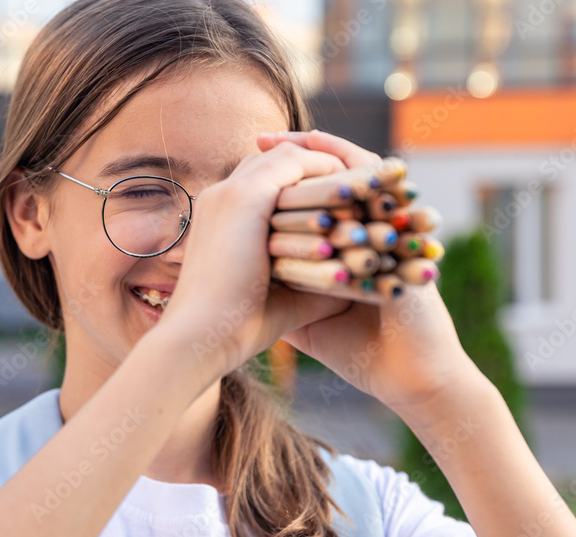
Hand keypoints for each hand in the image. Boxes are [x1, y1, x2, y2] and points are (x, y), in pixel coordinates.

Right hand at [157, 140, 354, 378]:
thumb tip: (354, 279)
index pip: (267, 182)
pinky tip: (361, 186)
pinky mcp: (243, 196)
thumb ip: (312, 281)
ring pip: (291, 159)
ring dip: (333, 166)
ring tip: (374, 181)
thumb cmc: (236, 329)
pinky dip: (330, 170)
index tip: (345, 198)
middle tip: (368, 181)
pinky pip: (295, 165)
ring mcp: (229, 192)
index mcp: (221, 220)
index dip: (307, 184)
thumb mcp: (282, 296)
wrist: (201, 338)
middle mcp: (221, 198)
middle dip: (323, 167)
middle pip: (279, 162)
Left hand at [257, 130, 482, 411]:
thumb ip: (281, 289)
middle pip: (328, 182)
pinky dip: (357, 171)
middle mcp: (365, 236)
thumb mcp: (307, 316)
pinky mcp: (407, 237)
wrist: (407, 377)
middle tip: (262, 138)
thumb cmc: (360, 353)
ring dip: (324, 155)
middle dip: (296, 158)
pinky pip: (380, 194)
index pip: (308, 203)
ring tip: (290, 138)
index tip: (243, 165)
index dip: (279, 183)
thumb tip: (237, 276)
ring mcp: (388, 234)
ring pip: (355, 180)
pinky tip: (330, 162)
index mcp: (341, 250)